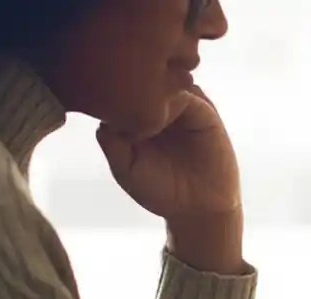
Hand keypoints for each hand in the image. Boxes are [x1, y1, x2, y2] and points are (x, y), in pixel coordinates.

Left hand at [96, 86, 240, 220]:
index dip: (111, 96)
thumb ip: (111, 142)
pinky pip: (190, 93)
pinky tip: (166, 121)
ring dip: (156, 92)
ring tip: (148, 120)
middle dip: (133, 88)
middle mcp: (158, 109)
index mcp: (134, 120)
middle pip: (142, 79)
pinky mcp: (204, 112)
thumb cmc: (160, 192)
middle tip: (128, 110)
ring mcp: (181, 109)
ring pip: (166, 80)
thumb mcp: (125, 170)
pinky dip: (176, 99)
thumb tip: (106, 112)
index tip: (109, 116)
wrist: (201, 208)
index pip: (118, 91)